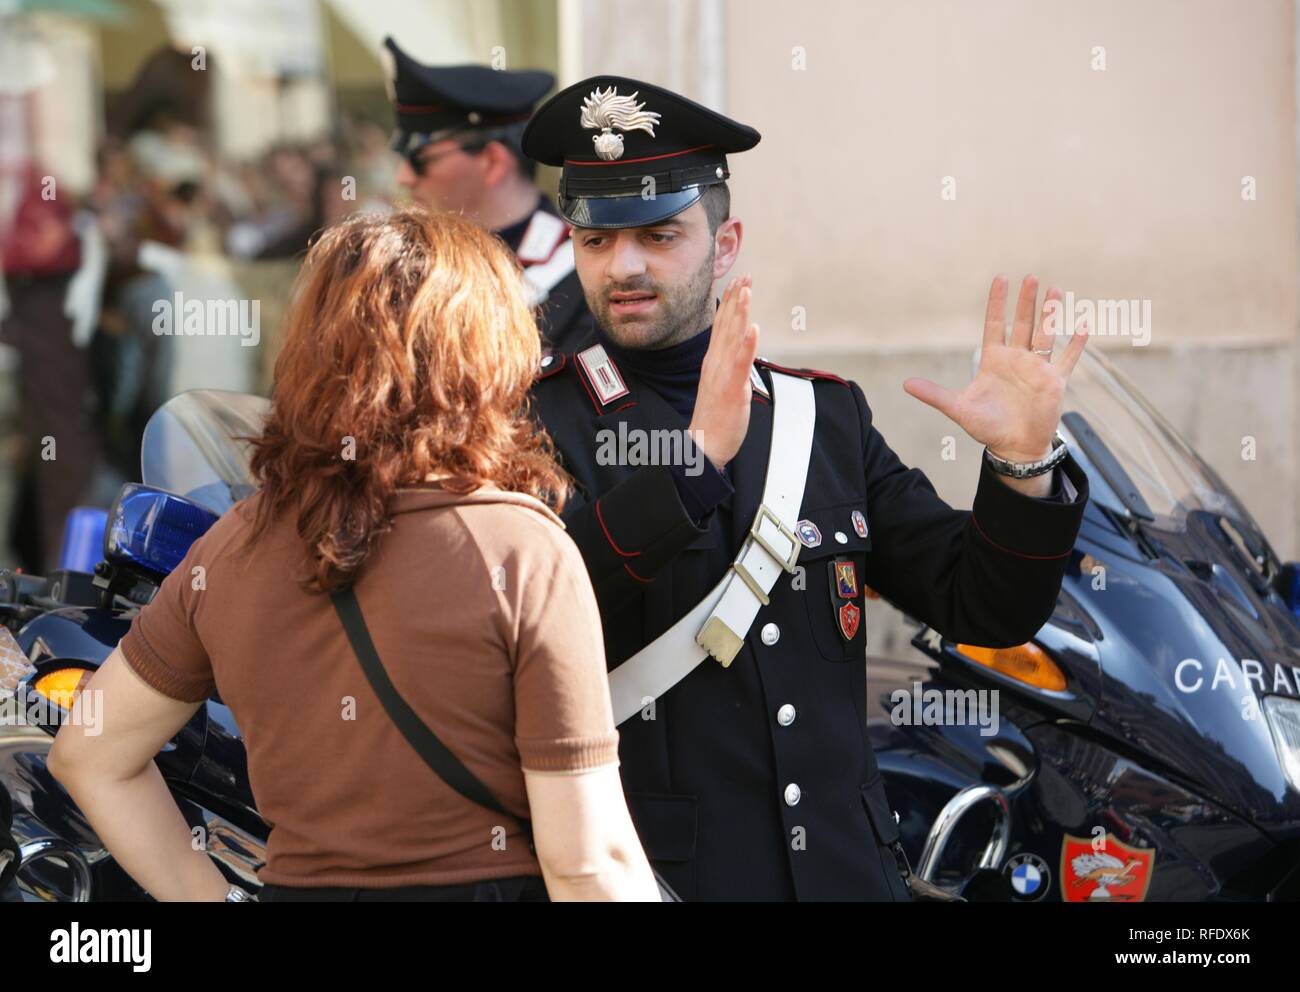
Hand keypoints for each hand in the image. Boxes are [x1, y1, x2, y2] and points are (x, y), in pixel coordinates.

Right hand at [689, 274, 759, 469]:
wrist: (703, 446)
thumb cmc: (714, 420)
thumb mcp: (721, 385)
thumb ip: (728, 366)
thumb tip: (736, 351)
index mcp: (714, 362)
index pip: (722, 326)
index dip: (730, 302)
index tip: (737, 281)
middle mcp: (716, 364)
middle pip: (727, 325)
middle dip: (736, 299)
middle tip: (744, 275)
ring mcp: (723, 375)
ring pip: (732, 338)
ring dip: (740, 312)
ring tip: (746, 290)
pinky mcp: (731, 389)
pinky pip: (740, 364)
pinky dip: (747, 345)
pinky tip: (753, 328)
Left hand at [903, 274, 1088, 463]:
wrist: (1012, 446)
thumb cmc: (986, 426)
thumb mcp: (958, 408)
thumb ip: (935, 394)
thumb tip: (905, 384)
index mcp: (994, 360)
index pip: (994, 324)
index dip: (997, 302)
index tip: (1000, 278)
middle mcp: (1016, 359)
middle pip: (1022, 323)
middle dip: (1026, 302)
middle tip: (1030, 277)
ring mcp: (1037, 368)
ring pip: (1045, 334)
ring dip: (1050, 314)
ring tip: (1053, 291)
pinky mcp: (1054, 381)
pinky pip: (1067, 359)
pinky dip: (1075, 344)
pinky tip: (1082, 325)